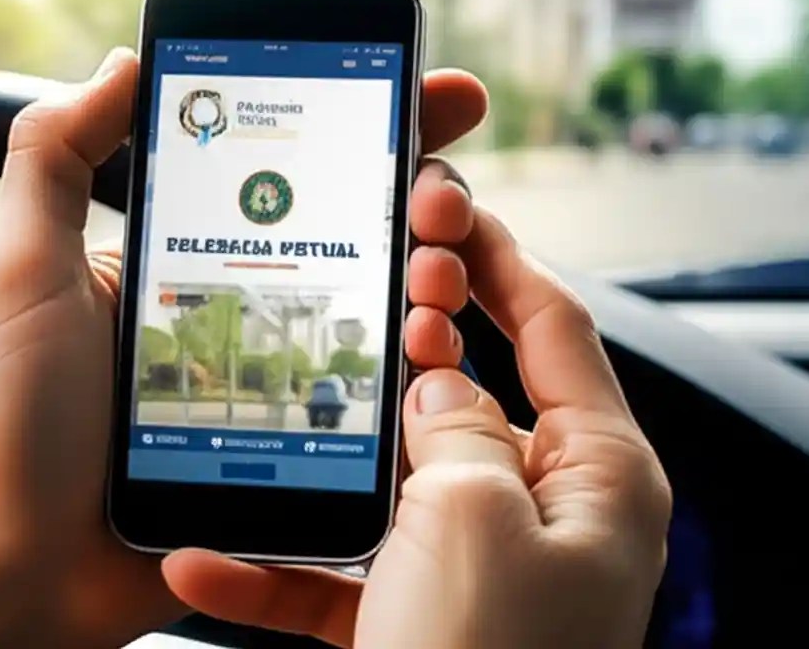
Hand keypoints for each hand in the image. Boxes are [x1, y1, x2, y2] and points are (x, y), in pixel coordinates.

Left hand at [0, 50, 490, 646]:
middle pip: (372, 237)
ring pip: (395, 316)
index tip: (438, 100)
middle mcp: (259, 310)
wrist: (38, 565)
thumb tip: (124, 64)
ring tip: (434, 280)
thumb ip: (55, 156)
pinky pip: (386, 403)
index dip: (377, 129)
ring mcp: (291, 378)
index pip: (303, 174)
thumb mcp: (24, 269)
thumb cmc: (22, 425)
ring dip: (439, 280)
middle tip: (439, 204)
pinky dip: (426, 372)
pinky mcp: (312, 446)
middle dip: (429, 201)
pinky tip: (432, 351)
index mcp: (205, 257)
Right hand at [163, 158, 673, 643]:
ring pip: (399, 484)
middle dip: (411, 339)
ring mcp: (486, 574)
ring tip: (284, 398)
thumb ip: (456, 428)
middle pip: (474, 395)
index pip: (554, 327)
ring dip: (331, 453)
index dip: (499, 255)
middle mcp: (551, 517)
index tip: (448, 202)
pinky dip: (285, 566)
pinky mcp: (426, 628)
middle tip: (363, 280)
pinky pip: (350, 578)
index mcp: (600, 476)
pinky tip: (208, 557)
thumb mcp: (474, 517)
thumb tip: (437, 389)